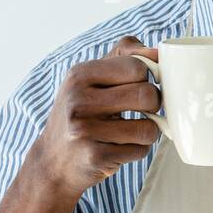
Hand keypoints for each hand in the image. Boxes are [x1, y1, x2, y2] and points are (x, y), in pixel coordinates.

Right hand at [28, 36, 163, 199]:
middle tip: (140, 110)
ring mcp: (84, 130)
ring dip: (148, 131)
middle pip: (148, 95)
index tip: (139, 86)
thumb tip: (159, 51)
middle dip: (153, 105)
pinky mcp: (95, 157)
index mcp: (79, 75)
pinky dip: (137, 150)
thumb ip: (126, 56)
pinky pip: (140, 150)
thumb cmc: (82, 113)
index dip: (147, 77)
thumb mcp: (94, 78)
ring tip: (129, 131)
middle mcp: (78, 101)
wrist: (54, 160)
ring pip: (149, 127)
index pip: (137, 66)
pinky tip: (119, 148)